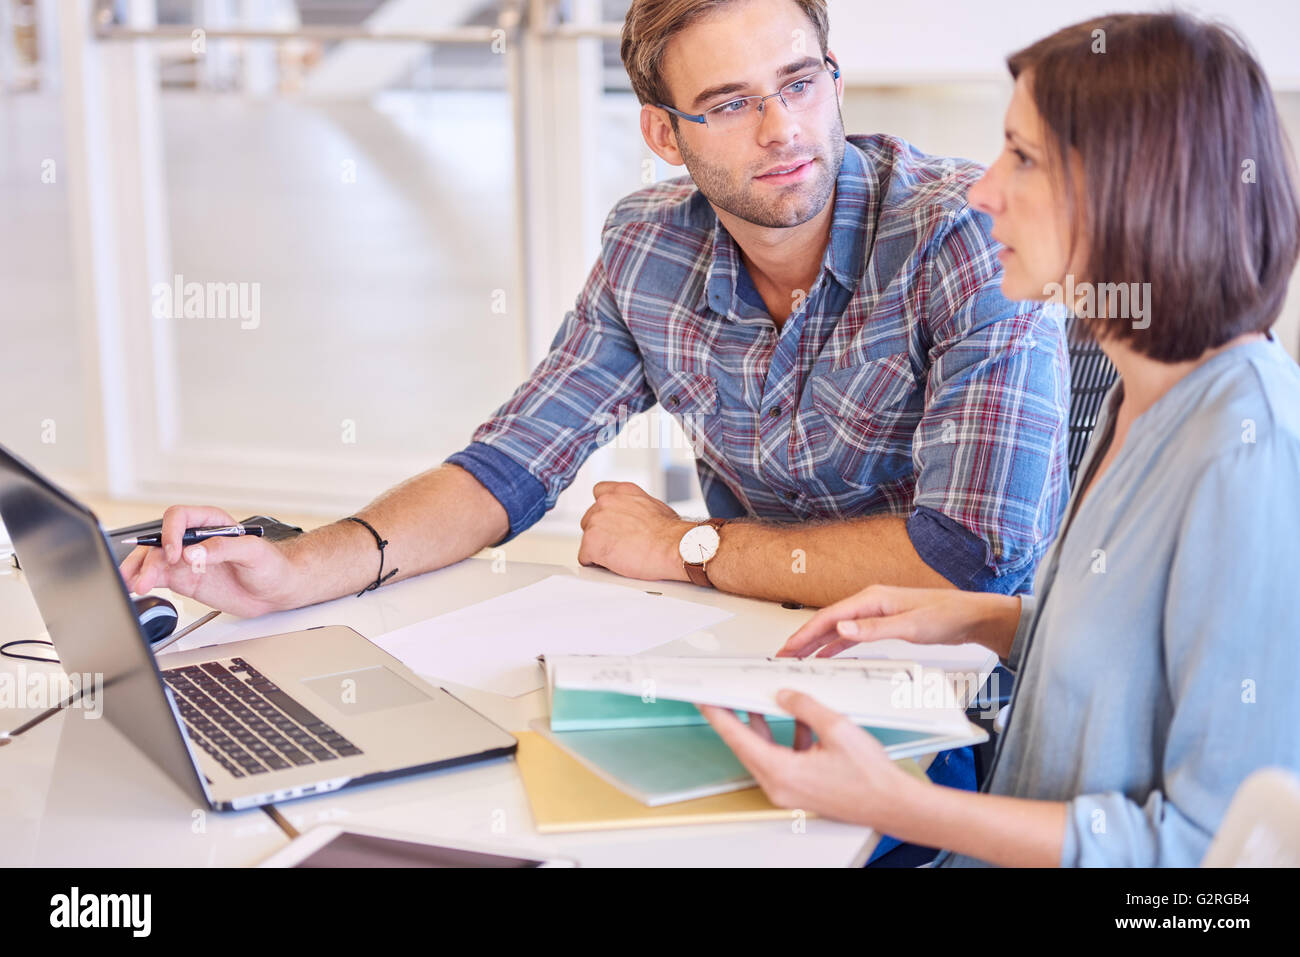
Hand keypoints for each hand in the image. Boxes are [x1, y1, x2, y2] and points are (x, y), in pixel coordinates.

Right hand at [117, 505, 304, 617]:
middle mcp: (195, 540)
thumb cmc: (273, 564)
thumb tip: (194, 553)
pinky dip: (145, 581)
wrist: (277, 590)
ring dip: (140, 571)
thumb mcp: (253, 552)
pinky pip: (158, 577)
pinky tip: (136, 588)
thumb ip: (223, 549)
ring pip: (154, 560)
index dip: (172, 533)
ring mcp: (188, 560)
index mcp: (211, 523)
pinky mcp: (185, 579)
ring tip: (135, 586)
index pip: (180, 518)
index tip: (177, 553)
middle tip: (145, 576)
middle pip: (160, 540)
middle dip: (148, 556)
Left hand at [577, 482, 691, 580]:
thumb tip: (632, 518)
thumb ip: (634, 508)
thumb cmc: (671, 533)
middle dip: (602, 533)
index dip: (605, 512)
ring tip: (622, 555)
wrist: (674, 546)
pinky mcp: (592, 542)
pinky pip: (585, 557)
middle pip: (590, 519)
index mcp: (622, 492)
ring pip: (587, 539)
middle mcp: (606, 502)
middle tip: (620, 544)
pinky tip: (614, 564)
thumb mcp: (653, 506)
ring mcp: (596, 522)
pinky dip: (596, 564)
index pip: (599, 493)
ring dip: (600, 548)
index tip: (611, 522)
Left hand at [698, 690, 919, 828]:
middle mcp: (780, 785)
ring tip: (756, 700)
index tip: (705, 699)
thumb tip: (785, 696)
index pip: (738, 737)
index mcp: (782, 772)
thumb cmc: (870, 778)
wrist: (894, 804)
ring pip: (765, 751)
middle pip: (746, 745)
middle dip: (735, 717)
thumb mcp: (836, 728)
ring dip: (761, 726)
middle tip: (724, 695)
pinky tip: (795, 718)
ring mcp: (789, 790)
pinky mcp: (801, 788)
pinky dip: (784, 737)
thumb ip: (805, 707)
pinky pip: (783, 758)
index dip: (719, 715)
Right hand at [778, 584, 1019, 659]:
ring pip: (836, 629)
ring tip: (797, 659)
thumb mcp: (911, 626)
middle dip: (803, 639)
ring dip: (816, 644)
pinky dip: (834, 646)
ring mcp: (875, 613)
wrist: (971, 616)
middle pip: (827, 622)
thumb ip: (874, 629)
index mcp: (871, 599)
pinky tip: (826, 657)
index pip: (828, 617)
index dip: (804, 634)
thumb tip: (842, 628)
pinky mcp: (883, 624)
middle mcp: (869, 603)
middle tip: (783, 657)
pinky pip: (850, 635)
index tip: (788, 648)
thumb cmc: (947, 616)